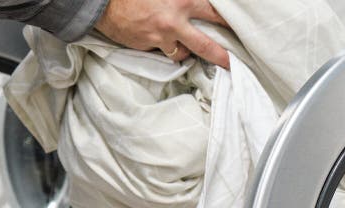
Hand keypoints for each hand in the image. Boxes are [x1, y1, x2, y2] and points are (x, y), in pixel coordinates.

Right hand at [95, 0, 229, 67]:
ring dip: (186, 49)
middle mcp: (174, 20)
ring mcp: (162, 36)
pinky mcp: (150, 46)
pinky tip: (161, 38)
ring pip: (184, 52)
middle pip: (207, 46)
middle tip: (232, 64)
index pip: (215, 14)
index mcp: (182, 0)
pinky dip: (167, 47)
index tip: (240, 32)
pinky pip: (165, 51)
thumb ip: (184, 1)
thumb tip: (202, 3)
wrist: (104, 1)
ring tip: (183, 42)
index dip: (228, 24)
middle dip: (222, 57)